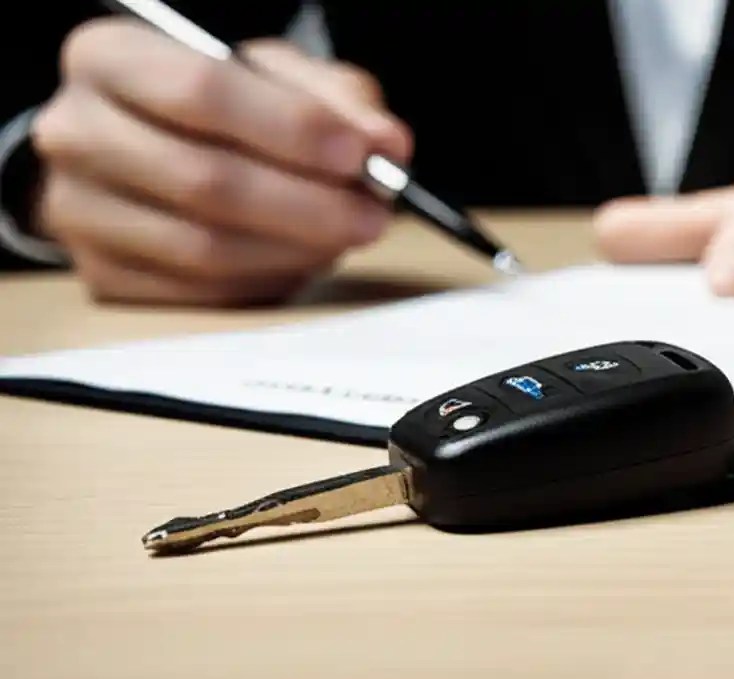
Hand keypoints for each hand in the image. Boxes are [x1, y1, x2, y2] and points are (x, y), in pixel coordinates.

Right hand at [30, 18, 411, 305]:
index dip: (290, 128)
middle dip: (306, 204)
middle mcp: (76, 131)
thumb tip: (385, 145)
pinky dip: (267, 281)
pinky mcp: (103, 277)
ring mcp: (79, 211)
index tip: (357, 154)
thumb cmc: (222, 106)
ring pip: (203, 248)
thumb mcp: (279, 77)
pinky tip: (302, 260)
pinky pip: (199, 294)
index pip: (202, 91)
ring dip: (295, 249)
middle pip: (203, 179)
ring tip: (347, 236)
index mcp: (109, 56)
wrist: (152, 147)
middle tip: (371, 215)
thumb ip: (337, 100)